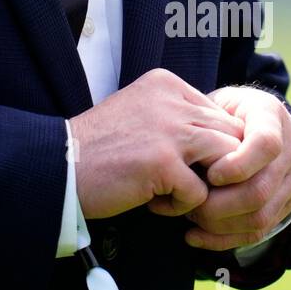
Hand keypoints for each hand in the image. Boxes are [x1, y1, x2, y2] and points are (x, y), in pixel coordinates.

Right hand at [70, 69, 245, 221]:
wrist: (60, 165)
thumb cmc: (99, 147)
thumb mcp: (141, 111)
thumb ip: (178, 116)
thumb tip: (225, 140)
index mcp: (165, 83)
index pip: (219, 113)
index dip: (209, 146)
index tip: (179, 162)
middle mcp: (171, 100)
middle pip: (230, 135)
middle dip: (215, 167)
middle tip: (184, 183)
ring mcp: (169, 131)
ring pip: (226, 160)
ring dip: (204, 185)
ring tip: (174, 193)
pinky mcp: (164, 163)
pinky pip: (200, 193)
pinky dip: (181, 206)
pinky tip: (153, 202)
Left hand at [167, 85, 290, 251]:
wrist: (254, 120)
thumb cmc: (225, 111)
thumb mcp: (218, 103)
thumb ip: (209, 120)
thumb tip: (190, 152)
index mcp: (273, 117)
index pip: (266, 145)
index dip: (238, 164)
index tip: (210, 173)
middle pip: (261, 189)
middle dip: (220, 204)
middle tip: (189, 202)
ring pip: (260, 216)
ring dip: (219, 224)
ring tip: (190, 217)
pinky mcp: (286, 206)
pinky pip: (258, 232)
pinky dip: (224, 239)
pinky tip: (195, 237)